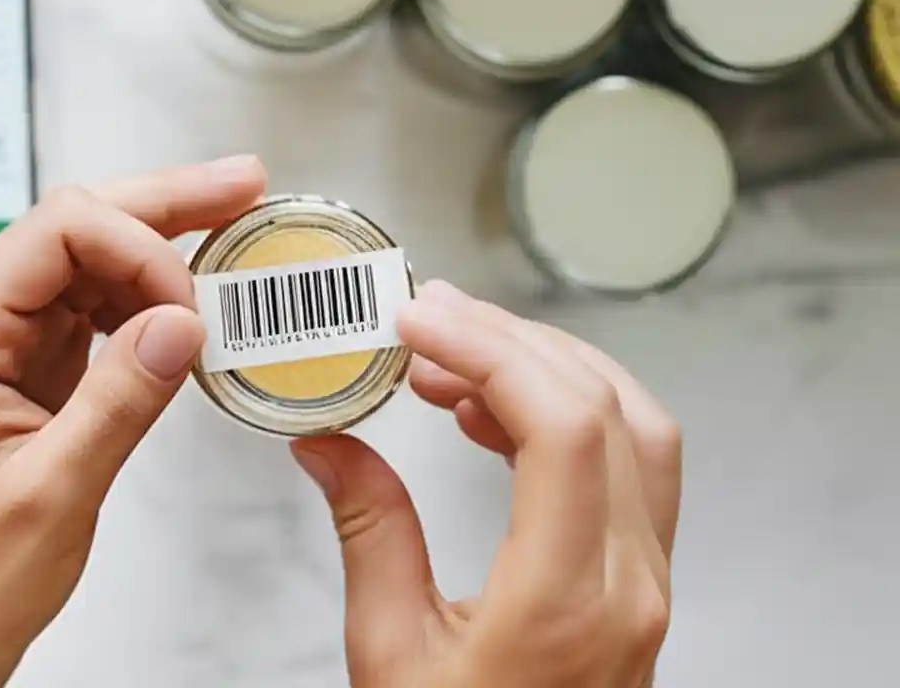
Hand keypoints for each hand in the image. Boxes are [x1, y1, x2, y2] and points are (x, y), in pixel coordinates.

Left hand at [0, 156, 267, 686]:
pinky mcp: (8, 362)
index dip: (141, 247)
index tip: (195, 303)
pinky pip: (78, 306)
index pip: (58, 232)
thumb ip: (120, 399)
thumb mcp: (54, 494)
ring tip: (228, 245)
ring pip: (79, 260)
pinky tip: (180, 307)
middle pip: (71, 226)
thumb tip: (182, 321)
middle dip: (162, 206)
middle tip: (241, 186)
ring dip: (155, 252)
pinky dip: (136, 301)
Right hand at [291, 280, 681, 687]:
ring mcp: (645, 580)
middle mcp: (627, 583)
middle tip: (429, 321)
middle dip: (511, 341)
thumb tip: (328, 444)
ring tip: (451, 363)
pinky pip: (626, 464)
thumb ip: (368, 533)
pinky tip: (491, 416)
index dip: (492, 350)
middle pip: (603, 407)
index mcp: (565, 602)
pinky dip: (565, 413)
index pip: (563, 428)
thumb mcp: (390, 654)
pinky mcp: (637, 578)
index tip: (420, 320)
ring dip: (546, 369)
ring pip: (634, 426)